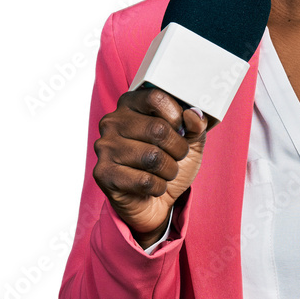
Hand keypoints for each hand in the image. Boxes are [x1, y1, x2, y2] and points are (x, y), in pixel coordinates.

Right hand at [93, 87, 209, 245]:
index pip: (155, 97)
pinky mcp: (103, 173)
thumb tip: (194, 114)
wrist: (154, 201)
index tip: (181, 129)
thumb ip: (196, 125)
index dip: (176, 115)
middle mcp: (112, 122)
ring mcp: (105, 147)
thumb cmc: (168, 163)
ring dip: (170, 170)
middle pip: (157, 129)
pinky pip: (144, 180)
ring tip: (165, 172)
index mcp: (131, 105)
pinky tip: (152, 186)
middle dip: (178, 148)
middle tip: (176, 156)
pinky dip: (158, 187)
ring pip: (152, 157)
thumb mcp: (190, 141)